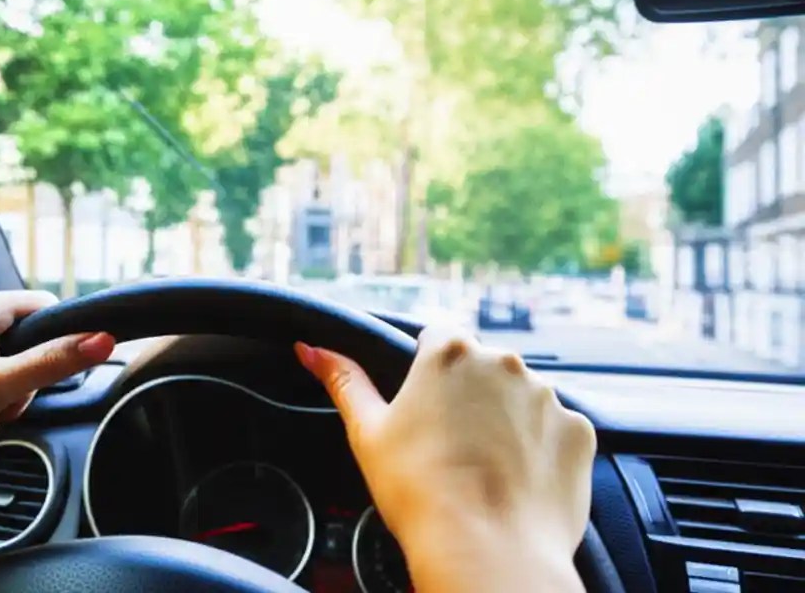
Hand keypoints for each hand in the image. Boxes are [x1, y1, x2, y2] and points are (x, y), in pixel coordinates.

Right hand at [295, 326, 594, 592]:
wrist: (486, 551)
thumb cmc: (419, 493)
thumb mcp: (367, 433)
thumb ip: (343, 381)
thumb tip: (310, 349)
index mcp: (450, 352)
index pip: (437, 337)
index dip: (427, 371)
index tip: (423, 406)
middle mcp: (504, 362)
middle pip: (482, 366)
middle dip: (469, 396)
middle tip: (448, 444)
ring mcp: (547, 396)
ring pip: (520, 398)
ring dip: (506, 420)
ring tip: (483, 469)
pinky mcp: (578, 432)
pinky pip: (555, 431)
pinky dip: (539, 449)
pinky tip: (515, 480)